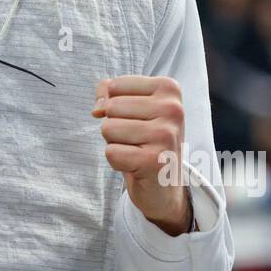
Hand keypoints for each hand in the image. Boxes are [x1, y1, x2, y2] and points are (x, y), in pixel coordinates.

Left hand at [92, 75, 191, 235]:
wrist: (164, 185)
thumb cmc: (145, 139)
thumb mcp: (131, 106)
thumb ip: (108, 92)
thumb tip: (97, 109)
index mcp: (168, 88)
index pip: (115, 85)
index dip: (116, 105)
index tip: (138, 119)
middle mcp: (173, 109)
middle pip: (111, 107)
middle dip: (115, 125)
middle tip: (137, 139)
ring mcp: (166, 135)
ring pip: (108, 128)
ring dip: (116, 143)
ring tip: (137, 150)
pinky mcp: (154, 161)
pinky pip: (111, 152)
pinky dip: (117, 162)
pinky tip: (136, 165)